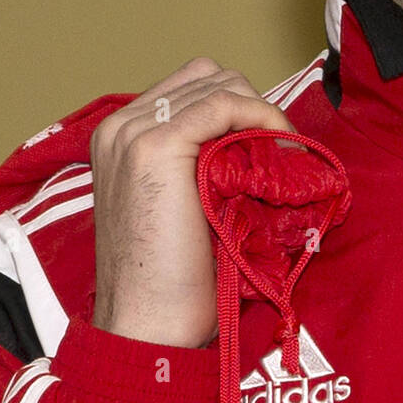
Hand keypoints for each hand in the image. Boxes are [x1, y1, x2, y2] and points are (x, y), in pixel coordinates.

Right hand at [90, 57, 294, 347]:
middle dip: (251, 107)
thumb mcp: (183, 202)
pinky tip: (280, 146)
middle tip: (280, 150)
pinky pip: (227, 103)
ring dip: (260, 113)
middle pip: (209, 77)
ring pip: (221, 85)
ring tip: (282, 154)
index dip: (239, 107)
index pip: (193, 87)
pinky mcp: (158, 145)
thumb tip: (259, 136)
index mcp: (120, 136)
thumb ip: (203, 160)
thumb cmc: (173, 279)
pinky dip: (262, 116)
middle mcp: (120, 126)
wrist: (149, 325)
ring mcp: (134, 132)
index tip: (271, 142)